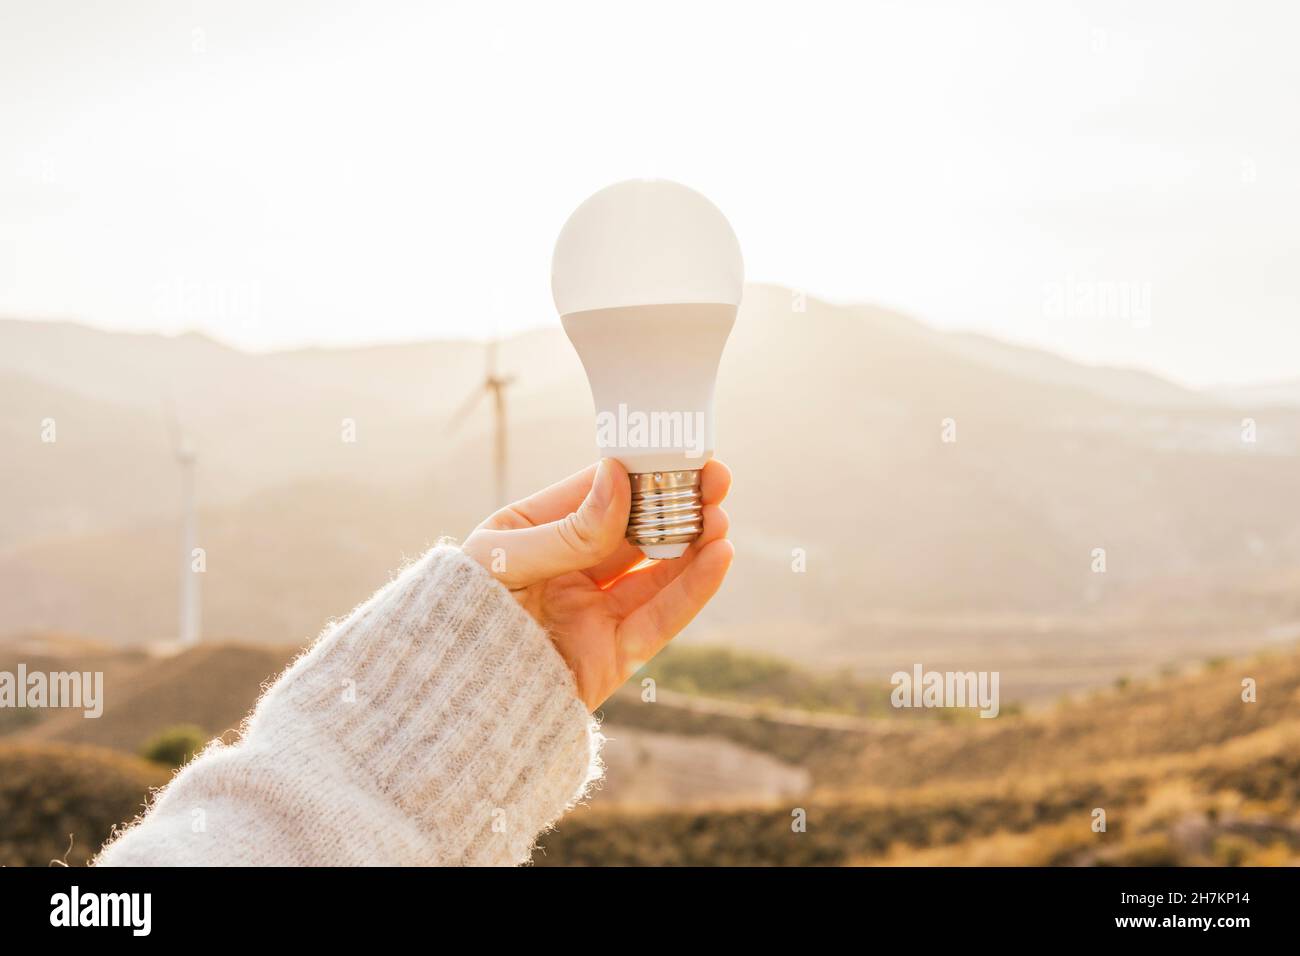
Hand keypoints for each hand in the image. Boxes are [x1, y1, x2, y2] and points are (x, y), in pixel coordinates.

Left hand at [462, 459, 733, 709]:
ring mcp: (593, 612)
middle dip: (678, 503)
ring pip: (658, 571)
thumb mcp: (504, 562)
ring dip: (694, 543)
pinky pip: (661, 618)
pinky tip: (718, 558)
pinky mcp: (613, 655)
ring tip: (721, 518)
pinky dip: (693, 589)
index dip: (640, 470)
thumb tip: (618, 477)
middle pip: (636, 528)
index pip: (598, 492)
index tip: (679, 451)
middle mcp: (570, 569)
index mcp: (537, 534)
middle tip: (716, 480)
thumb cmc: (460, 621)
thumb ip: (568, 529)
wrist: (453, 705)